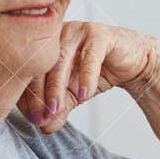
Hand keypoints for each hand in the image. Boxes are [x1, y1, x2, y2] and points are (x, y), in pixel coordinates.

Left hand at [21, 22, 159, 133]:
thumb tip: (44, 128)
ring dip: (57, 87)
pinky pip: (90, 57)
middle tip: (40, 117)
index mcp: (43, 44)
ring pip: (61, 60)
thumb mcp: (73, 95)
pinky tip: (84, 95)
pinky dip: (86, 78)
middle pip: (40, 64)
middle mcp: (57, 33)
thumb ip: (59, 109)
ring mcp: (78, 31)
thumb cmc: (98, 73)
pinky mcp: (100, 35)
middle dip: (39, 94)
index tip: (32, 118)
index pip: (28, 70)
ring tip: (56, 109)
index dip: (27, 96)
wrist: (132, 64)